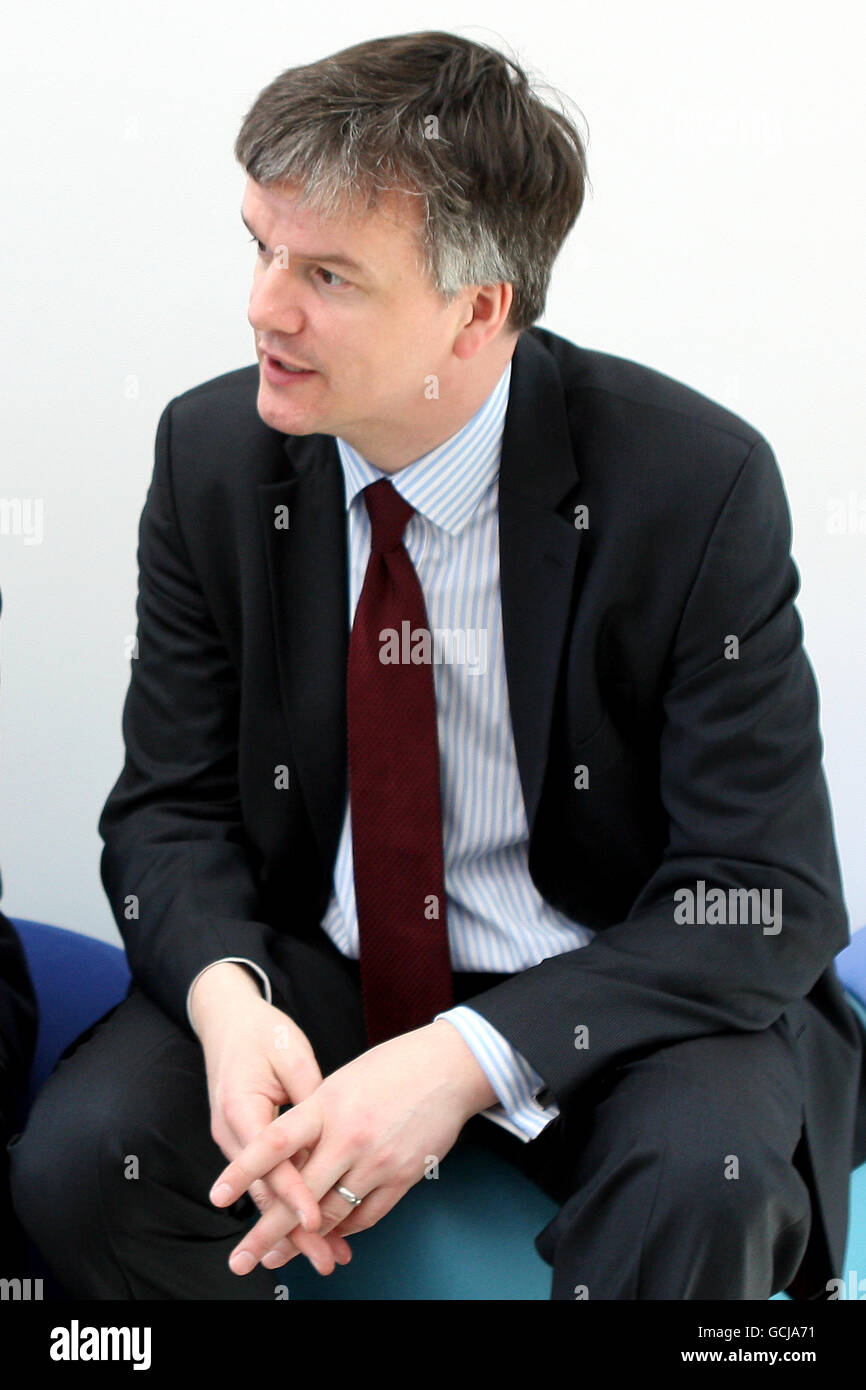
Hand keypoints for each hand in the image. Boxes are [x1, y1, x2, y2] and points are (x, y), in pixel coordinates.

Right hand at [190, 962, 351, 1273]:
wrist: (227, 1020)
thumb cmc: (262, 1032)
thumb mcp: (290, 1053)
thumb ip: (311, 1095)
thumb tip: (335, 1135)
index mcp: (241, 1107)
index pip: (272, 1163)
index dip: (296, 1194)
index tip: (319, 1221)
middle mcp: (232, 1132)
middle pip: (265, 1191)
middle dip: (294, 1229)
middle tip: (326, 1258)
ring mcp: (234, 1140)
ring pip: (266, 1191)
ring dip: (292, 1224)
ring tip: (325, 1253)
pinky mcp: (245, 1142)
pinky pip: (268, 1178)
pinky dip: (289, 1202)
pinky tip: (312, 1223)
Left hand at [209, 1019, 496, 1274]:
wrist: (450, 1068)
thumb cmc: (395, 1066)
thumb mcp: (343, 1079)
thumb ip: (315, 1114)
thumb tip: (289, 1150)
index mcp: (328, 1104)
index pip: (275, 1143)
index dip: (243, 1172)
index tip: (218, 1196)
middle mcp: (350, 1137)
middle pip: (299, 1195)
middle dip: (266, 1232)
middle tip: (243, 1258)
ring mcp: (378, 1161)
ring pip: (332, 1213)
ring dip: (304, 1239)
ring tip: (280, 1255)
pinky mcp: (404, 1177)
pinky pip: (367, 1216)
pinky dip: (345, 1227)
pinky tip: (330, 1233)